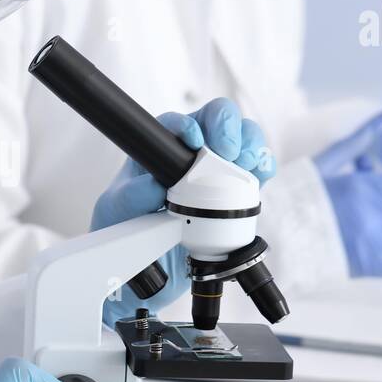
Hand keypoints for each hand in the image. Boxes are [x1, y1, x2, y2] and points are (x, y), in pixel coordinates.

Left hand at [93, 99, 275, 324]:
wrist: (146, 262)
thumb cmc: (127, 225)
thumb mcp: (117, 209)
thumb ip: (132, 196)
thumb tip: (154, 187)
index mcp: (160, 148)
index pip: (176, 123)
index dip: (188, 125)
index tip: (193, 141)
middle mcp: (192, 151)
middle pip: (218, 118)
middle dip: (228, 126)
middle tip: (227, 151)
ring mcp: (218, 168)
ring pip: (244, 137)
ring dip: (250, 144)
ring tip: (245, 164)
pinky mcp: (237, 189)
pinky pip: (257, 168)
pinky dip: (264, 166)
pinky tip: (259, 175)